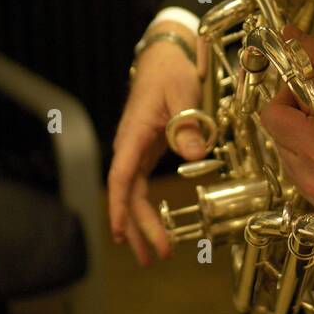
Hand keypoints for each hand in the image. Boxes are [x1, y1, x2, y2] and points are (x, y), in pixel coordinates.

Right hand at [108, 30, 202, 264]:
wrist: (164, 57)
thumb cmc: (170, 72)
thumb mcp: (183, 93)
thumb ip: (186, 123)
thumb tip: (194, 153)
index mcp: (134, 133)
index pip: (121, 176)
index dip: (119, 207)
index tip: (120, 233)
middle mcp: (130, 147)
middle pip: (128, 194)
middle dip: (140, 227)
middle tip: (156, 256)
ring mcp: (136, 151)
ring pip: (133, 194)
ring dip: (142, 224)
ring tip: (153, 254)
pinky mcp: (146, 152)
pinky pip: (140, 186)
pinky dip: (146, 209)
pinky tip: (152, 228)